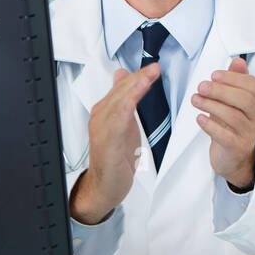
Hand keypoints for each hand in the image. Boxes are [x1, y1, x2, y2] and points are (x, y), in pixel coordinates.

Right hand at [75, 65, 161, 222]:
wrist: (104, 185)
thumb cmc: (114, 156)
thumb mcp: (122, 124)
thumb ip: (123, 101)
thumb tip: (123, 77)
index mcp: (105, 111)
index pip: (122, 87)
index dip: (138, 76)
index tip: (154, 68)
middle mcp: (101, 116)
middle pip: (121, 91)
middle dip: (138, 78)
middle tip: (154, 69)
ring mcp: (102, 128)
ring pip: (118, 102)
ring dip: (133, 88)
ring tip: (147, 77)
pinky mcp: (106, 142)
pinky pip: (115, 121)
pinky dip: (125, 107)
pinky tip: (133, 99)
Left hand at [195, 57, 254, 188]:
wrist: (234, 156)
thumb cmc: (233, 124)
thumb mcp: (235, 100)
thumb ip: (237, 80)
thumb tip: (238, 61)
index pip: (253, 85)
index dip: (233, 78)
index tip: (214, 75)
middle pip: (244, 100)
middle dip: (221, 91)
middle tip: (202, 86)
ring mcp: (249, 133)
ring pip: (234, 117)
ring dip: (211, 106)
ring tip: (195, 99)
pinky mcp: (237, 147)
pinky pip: (225, 136)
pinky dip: (210, 126)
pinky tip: (199, 118)